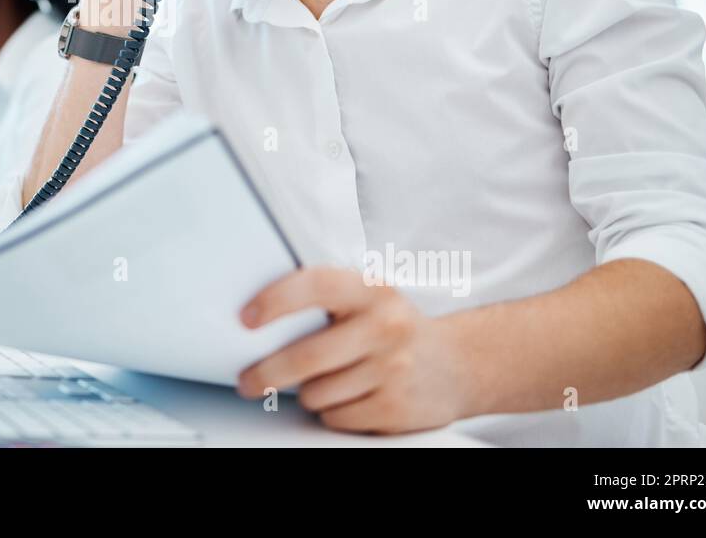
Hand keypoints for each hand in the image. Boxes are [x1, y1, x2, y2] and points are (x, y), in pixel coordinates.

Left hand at [236, 267, 469, 433]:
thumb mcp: (370, 297)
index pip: (315, 286)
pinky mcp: (396, 408)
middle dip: (266, 373)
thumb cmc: (395, 328)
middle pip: (306, 357)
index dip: (276, 301)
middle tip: (248, 380)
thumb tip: (259, 318)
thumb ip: (327, 299)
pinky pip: (336, 418)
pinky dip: (333, 413)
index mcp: (372, 290)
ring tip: (329, 381)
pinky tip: (351, 397)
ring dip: (310, 393)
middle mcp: (385, 326)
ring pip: (317, 393)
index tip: (247, 318)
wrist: (458, 365)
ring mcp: (393, 369)